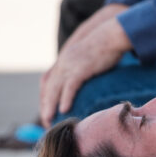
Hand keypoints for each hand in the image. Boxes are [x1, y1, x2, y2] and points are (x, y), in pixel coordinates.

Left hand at [38, 4, 131, 123]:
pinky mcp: (81, 69)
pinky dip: (65, 98)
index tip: (46, 109)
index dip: (44, 96)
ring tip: (49, 119)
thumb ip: (81, 67)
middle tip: (46, 120)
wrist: (111, 36)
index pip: (46, 81)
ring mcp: (71, 65)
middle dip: (45, 105)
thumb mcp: (87, 57)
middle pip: (48, 87)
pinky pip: (70, 86)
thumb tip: (83, 79)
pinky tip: (64, 109)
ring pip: (55, 88)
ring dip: (50, 105)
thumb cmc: (105, 47)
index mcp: (63, 60)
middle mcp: (63, 62)